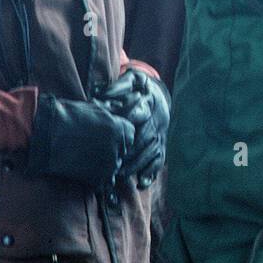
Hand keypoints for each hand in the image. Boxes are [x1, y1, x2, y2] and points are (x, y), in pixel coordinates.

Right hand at [24, 94, 133, 190]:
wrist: (46, 134)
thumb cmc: (66, 116)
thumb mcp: (93, 110)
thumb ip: (108, 118)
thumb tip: (114, 119)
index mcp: (119, 128)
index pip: (130, 134)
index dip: (119, 134)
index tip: (109, 136)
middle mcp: (118, 147)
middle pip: (122, 151)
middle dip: (111, 150)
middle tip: (93, 147)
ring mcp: (108, 164)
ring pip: (113, 167)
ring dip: (104, 164)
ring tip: (86, 158)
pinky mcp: (96, 178)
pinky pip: (102, 181)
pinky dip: (95, 178)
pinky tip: (82, 169)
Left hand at [97, 70, 170, 188]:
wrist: (158, 94)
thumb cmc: (138, 88)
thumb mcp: (132, 80)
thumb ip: (119, 85)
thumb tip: (100, 93)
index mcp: (150, 103)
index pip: (140, 114)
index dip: (128, 123)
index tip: (116, 132)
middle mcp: (158, 121)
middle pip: (145, 137)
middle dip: (130, 151)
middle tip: (113, 162)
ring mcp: (161, 135)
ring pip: (151, 152)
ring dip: (136, 165)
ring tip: (120, 174)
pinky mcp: (162, 147)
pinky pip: (159, 162)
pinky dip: (151, 173)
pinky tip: (140, 183)